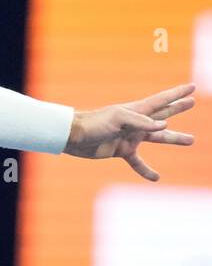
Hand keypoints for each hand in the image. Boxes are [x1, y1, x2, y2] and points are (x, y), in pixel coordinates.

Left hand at [63, 83, 196, 180]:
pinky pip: (137, 162)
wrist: (73, 136)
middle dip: (177, 108)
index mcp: (136, 111)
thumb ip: (141, 122)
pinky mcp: (121, 150)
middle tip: (192, 102)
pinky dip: (146, 169)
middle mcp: (136, 122)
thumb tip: (164, 127)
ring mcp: (129, 136)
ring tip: (190, 140)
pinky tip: (156, 177)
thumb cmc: (93, 123)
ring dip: (173, 138)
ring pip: (157, 138)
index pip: (161, 100)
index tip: (192, 87)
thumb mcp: (118, 119)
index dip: (177, 94)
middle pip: (163, 114)